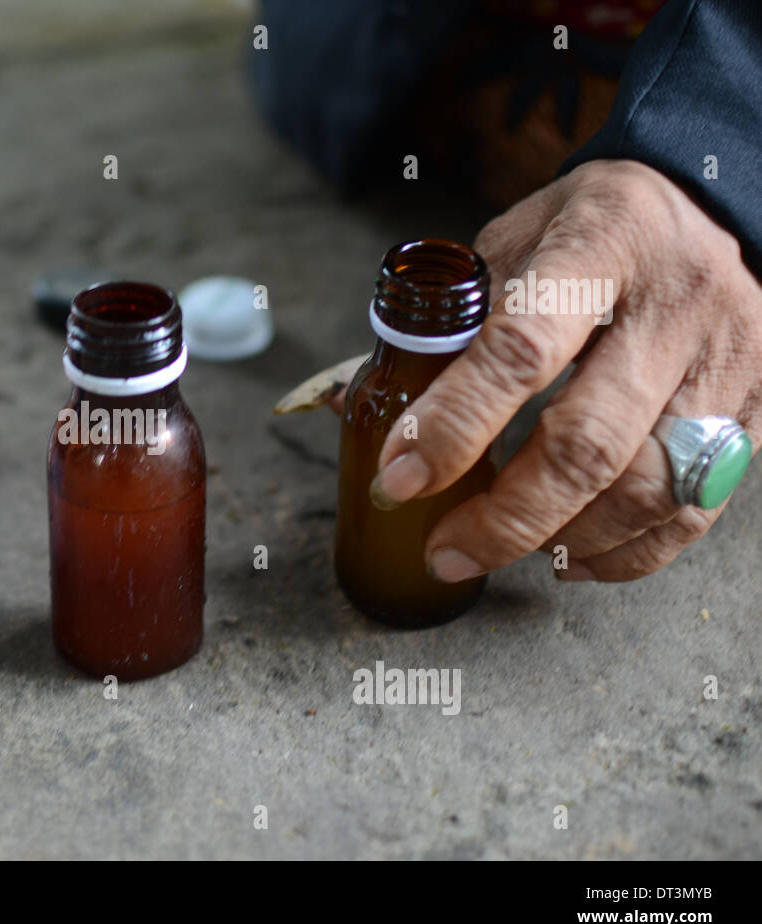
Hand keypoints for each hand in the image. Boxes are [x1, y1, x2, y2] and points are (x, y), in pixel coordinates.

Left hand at [370, 159, 760, 581]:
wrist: (718, 205)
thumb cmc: (594, 229)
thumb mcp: (518, 238)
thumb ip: (456, 319)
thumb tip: (362, 403)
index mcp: (600, 246)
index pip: (521, 349)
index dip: (455, 424)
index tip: (400, 477)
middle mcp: (675, 306)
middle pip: (587, 442)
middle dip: (504, 516)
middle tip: (445, 550)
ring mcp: (726, 364)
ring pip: (647, 490)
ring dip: (560, 541)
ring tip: (496, 553)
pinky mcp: (756, 412)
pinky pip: (694, 509)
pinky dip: (626, 552)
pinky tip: (571, 558)